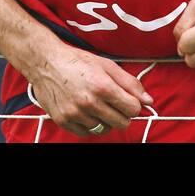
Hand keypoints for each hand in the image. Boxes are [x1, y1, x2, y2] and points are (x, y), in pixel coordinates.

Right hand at [25, 44, 153, 138]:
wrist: (46, 62)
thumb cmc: (77, 61)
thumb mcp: (107, 65)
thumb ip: (130, 83)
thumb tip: (148, 100)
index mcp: (103, 86)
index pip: (133, 109)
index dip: (133, 104)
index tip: (128, 100)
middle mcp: (89, 102)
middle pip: (122, 123)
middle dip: (122, 114)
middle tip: (113, 103)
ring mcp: (76, 113)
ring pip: (104, 129)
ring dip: (105, 120)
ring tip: (97, 105)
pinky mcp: (64, 121)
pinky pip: (87, 134)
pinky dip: (90, 125)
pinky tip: (86, 112)